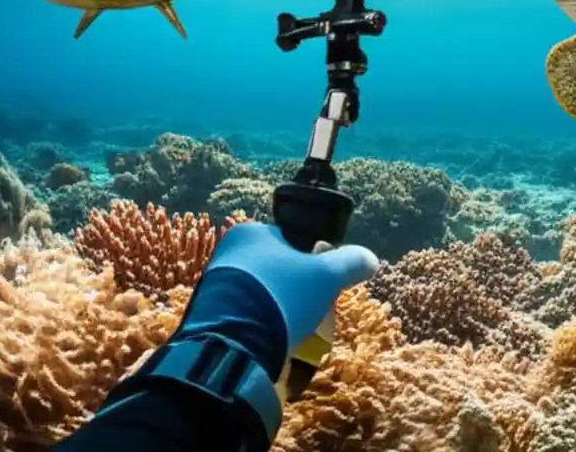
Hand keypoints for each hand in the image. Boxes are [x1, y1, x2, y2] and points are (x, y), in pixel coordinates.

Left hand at [169, 222, 378, 375]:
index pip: (290, 243)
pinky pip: (242, 317)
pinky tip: (268, 342)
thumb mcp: (326, 276)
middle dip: (292, 292)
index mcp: (250, 233)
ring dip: (275, 310)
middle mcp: (226, 252)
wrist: (233, 343)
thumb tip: (369, 259)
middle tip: (307, 313)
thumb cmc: (282, 296)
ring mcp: (212, 285)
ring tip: (289, 332)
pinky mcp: (206, 316)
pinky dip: (257, 327)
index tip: (320, 287)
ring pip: (258, 295)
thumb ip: (349, 263)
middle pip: (275, 271)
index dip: (311, 264)